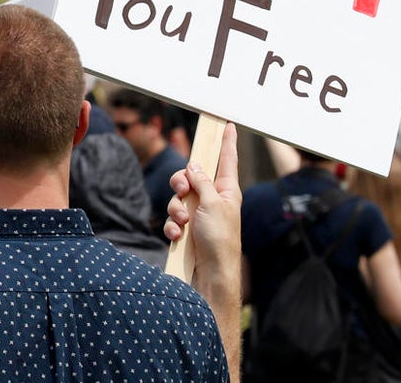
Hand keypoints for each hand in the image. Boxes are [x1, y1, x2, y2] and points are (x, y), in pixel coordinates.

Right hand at [164, 121, 240, 267]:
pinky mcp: (187, 229)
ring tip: (182, 222)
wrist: (211, 275)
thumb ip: (202, 181)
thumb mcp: (213, 204)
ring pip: (177, 198)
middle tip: (182, 189)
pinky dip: (172, 226)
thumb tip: (193, 165)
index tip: (229, 125)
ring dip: (175, 209)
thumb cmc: (220, 240)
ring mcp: (198, 214)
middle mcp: (212, 200)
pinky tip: (177, 235)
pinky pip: (172, 218)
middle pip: (191, 176)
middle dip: (181, 182)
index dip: (227, 142)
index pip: (226, 160)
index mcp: (226, 191)